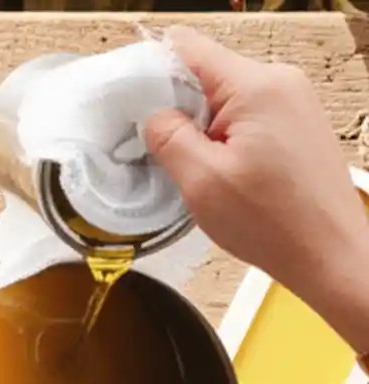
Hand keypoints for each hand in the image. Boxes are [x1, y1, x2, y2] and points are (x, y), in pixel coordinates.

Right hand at [143, 27, 368, 352]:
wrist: (330, 254)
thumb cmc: (276, 222)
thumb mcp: (201, 180)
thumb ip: (168, 136)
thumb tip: (153, 116)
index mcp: (256, 87)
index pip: (188, 48)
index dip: (153, 72)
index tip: (136, 105)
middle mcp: (281, 83)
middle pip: (206, 73)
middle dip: (178, 108)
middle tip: (168, 151)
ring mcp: (293, 102)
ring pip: (225, 98)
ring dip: (202, 128)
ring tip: (200, 169)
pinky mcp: (296, 123)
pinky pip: (246, 115)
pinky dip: (224, 138)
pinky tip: (223, 172)